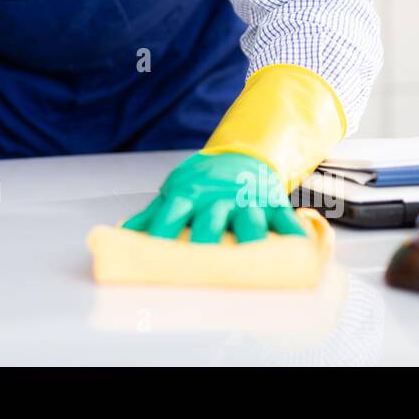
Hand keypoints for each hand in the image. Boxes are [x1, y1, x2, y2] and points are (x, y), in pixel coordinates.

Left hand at [122, 151, 304, 243]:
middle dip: (206, 239)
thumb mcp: (175, 192)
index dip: (162, 234)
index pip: (170, 215)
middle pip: (210, 221)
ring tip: (252, 256)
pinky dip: (292, 231)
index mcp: (188, 195)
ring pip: (249, 221)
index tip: (153, 255)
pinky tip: (297, 245)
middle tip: (201, 262)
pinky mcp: (272, 202)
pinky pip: (284, 217)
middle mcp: (217, 197)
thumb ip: (151, 216)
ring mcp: (246, 200)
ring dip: (251, 237)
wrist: (243, 155)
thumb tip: (121, 235)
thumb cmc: (204, 182)